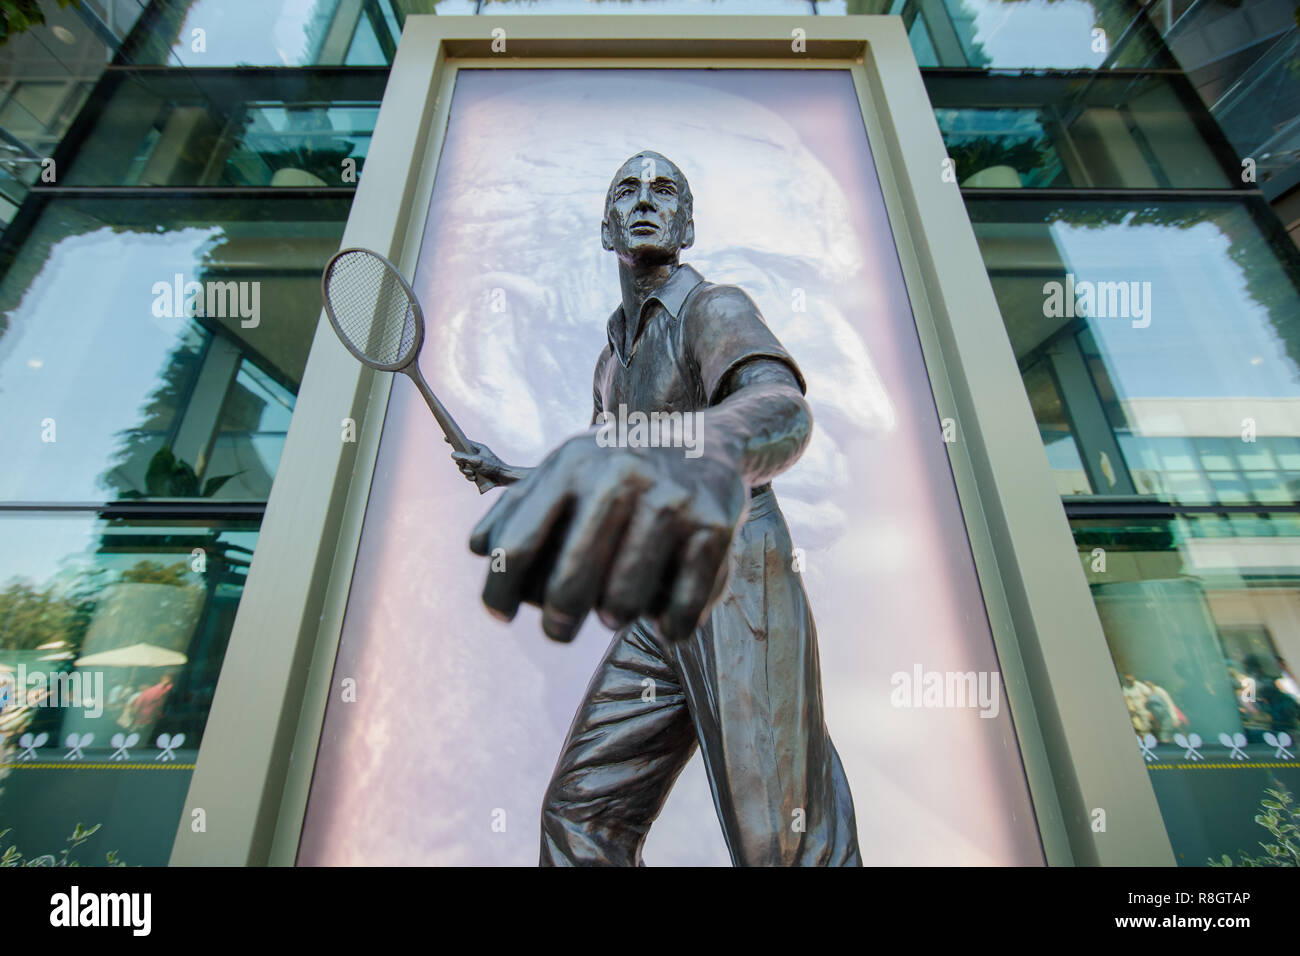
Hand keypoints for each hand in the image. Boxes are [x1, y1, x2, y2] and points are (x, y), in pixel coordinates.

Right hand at [451, 441, 510, 489]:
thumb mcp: (477, 461)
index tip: (445, 438)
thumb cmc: (493, 467)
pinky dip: (470, 477)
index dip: (454, 441)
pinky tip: (476, 478)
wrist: (504, 478)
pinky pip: (468, 475)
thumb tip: (452, 454)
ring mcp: (477, 464)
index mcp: (478, 448)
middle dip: (462, 464)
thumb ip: (464, 458)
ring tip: (474, 474)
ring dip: (467, 472)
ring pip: (463, 468)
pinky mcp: (478, 473)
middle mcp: (476, 455)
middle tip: (468, 467)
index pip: (463, 442)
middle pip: (460, 458)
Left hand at [468, 433, 747, 642]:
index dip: (499, 592)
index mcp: (572, 466)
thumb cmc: (620, 469)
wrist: (708, 444)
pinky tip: (665, 620)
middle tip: (560, 629)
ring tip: (616, 612)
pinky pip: (682, 608)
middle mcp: (619, 478)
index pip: (516, 546)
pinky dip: (670, 626)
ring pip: (624, 602)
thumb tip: (479, 550)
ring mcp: (670, 503)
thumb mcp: (568, 468)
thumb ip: (518, 507)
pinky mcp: (713, 527)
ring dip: (615, 618)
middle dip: (558, 621)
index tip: (500, 615)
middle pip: (568, 584)